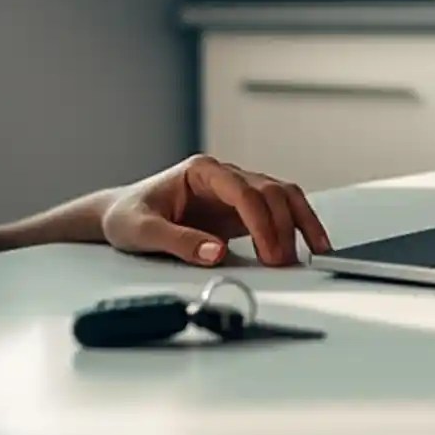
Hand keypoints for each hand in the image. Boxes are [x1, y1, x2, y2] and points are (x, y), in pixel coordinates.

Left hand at [101, 155, 331, 267]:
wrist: (120, 214)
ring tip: (313, 251)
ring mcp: (238, 189)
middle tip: (283, 263)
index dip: (261, 222)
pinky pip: (281, 210)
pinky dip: (299, 225)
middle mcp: (225, 175)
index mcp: (202, 171)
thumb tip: (215, 253)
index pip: (245, 191)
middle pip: (271, 192)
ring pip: (284, 196)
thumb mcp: (141, 231)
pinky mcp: (244, 207)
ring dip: (301, 222)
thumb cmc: (127, 216)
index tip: (269, 252)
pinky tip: (311, 244)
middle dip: (283, 228)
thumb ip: (177, 241)